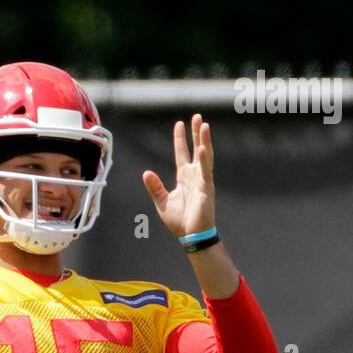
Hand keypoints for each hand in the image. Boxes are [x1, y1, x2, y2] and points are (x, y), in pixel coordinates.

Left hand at [143, 115, 214, 237]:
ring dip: (204, 140)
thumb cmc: (179, 221)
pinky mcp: (206, 188)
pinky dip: (205, 159)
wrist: (190, 235)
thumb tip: (146, 173)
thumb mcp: (162, 202)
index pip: (182, 153)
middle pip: (196, 149)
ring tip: (204, 125)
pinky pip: (206, 171)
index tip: (179, 124)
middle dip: (196, 133)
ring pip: (204, 156)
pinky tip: (203, 148)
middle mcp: (194, 175)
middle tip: (197, 116)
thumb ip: (155, 187)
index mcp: (184, 177)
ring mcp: (202, 180)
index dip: (181, 139)